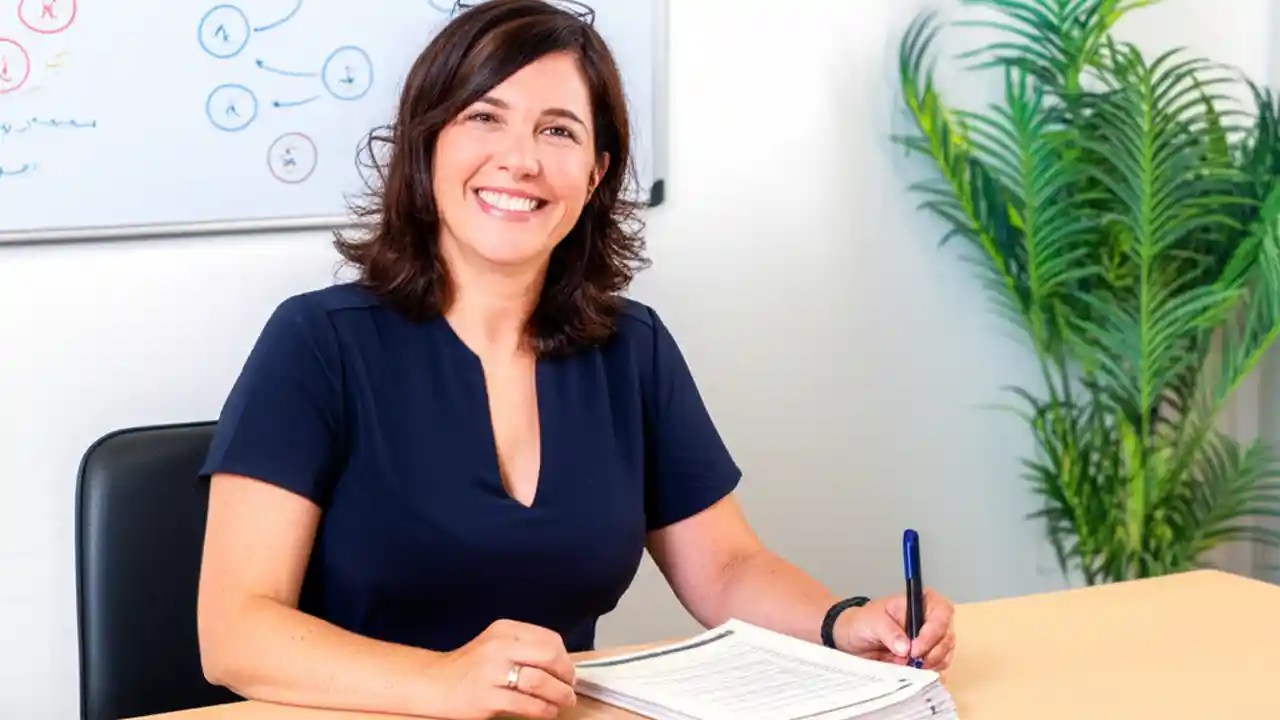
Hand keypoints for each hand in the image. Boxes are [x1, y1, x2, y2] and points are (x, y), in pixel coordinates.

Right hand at [424, 619, 576, 718]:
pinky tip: (548, 712)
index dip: (565, 657)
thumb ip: (525, 647)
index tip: (568, 672)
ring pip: (540, 681)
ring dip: (560, 694)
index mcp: (505, 629)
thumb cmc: (471, 666)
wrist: (435, 683)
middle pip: (549, 656)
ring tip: (564, 702)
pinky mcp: (487, 697)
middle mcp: (499, 646)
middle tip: (570, 688)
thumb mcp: (497, 644)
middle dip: (566, 675)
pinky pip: (526, 704)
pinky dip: (544, 709)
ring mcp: (492, 672)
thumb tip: (562, 664)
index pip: (549, 639)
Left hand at [835, 588, 955, 670]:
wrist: (852, 639)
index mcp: (921, 602)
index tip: (915, 649)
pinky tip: (915, 674)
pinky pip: (938, 668)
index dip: (933, 632)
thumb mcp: (871, 621)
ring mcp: (931, 640)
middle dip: (932, 653)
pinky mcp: (927, 658)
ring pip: (945, 654)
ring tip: (907, 666)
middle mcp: (930, 620)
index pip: (942, 613)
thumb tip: (906, 647)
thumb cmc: (862, 622)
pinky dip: (928, 673)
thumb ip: (888, 632)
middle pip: (947, 637)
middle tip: (911, 662)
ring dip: (929, 665)